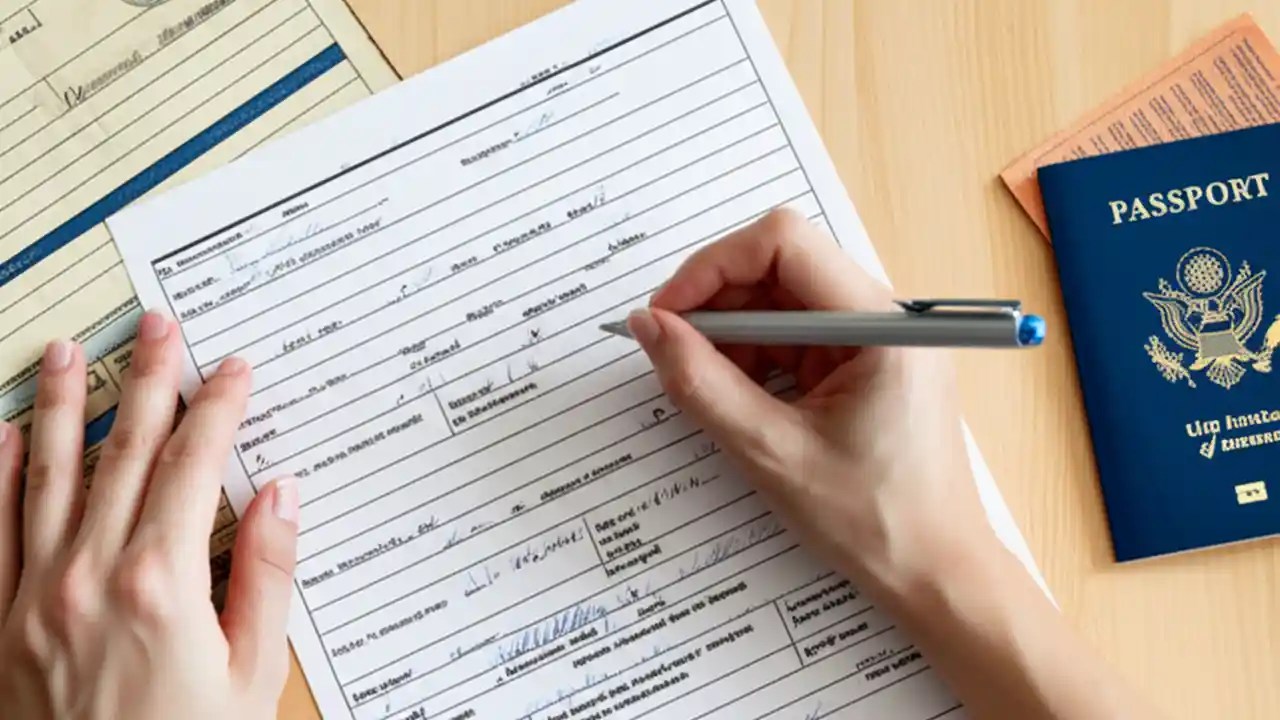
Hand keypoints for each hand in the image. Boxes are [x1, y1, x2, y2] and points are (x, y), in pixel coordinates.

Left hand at [0, 312, 297, 718]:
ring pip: (50, 476)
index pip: (192, 466)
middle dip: (147, 382)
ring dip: (66, 407)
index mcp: (162, 583)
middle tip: (156, 328)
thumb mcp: (252, 674)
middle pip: (125, 454)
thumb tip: (279, 496)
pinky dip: (1, 475)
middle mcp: (90, 576)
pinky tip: (9, 433)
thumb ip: (265, 576)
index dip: (216, 409)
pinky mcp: (1, 621)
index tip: (232, 371)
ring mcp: (36, 595)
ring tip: (71, 354)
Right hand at [629, 209, 1001, 597]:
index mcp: (881, 326)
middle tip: (671, 350)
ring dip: (733, 333)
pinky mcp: (865, 364)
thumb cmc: (874, 523)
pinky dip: (756, 357)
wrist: (936, 574)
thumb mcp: (771, 453)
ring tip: (707, 387)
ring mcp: (877, 339)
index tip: (667, 313)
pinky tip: (737, 397)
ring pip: (783, 300)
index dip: (713, 266)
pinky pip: (797, 335)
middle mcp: (885, 317)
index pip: (784, 244)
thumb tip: (649, 328)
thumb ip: (702, 383)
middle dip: (717, 302)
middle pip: (781, 265)